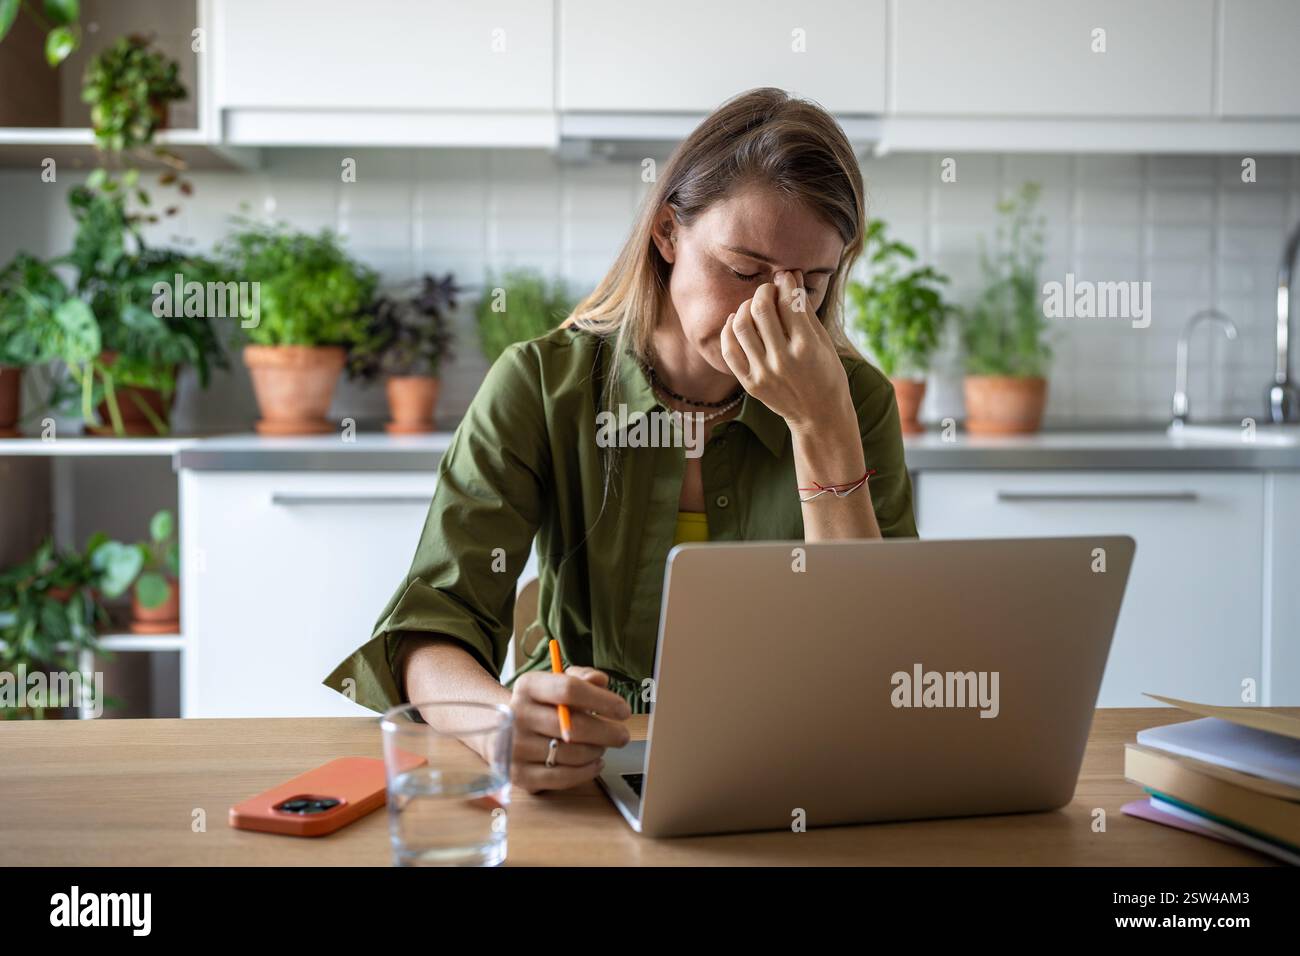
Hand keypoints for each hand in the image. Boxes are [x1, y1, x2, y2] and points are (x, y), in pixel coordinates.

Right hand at [507, 665, 631, 792]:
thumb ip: (581, 678)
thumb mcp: (556, 682)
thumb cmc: (541, 705)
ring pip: (572, 754)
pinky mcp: (518, 774)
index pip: (569, 689)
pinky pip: (562, 778)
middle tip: (622, 735)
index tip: (623, 710)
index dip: (603, 700)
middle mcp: (517, 715)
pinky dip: (586, 772)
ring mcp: (515, 747)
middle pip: (574, 726)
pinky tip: (595, 763)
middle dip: (607, 733)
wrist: (503, 730)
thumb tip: (600, 681)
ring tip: (601, 746)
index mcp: (528, 686)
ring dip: (596, 751)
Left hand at [720, 270, 850, 429]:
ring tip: (753, 306)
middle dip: (763, 291)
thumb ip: (805, 311)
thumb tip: (791, 277)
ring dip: (745, 307)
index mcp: (806, 347)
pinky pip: (729, 350)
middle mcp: (783, 360)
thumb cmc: (827, 374)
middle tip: (767, 289)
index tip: (783, 276)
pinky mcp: (750, 384)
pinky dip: (729, 330)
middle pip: (761, 310)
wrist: (818, 415)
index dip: (784, 283)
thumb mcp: (823, 342)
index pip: (788, 302)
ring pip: (741, 326)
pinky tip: (736, 321)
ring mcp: (764, 373)